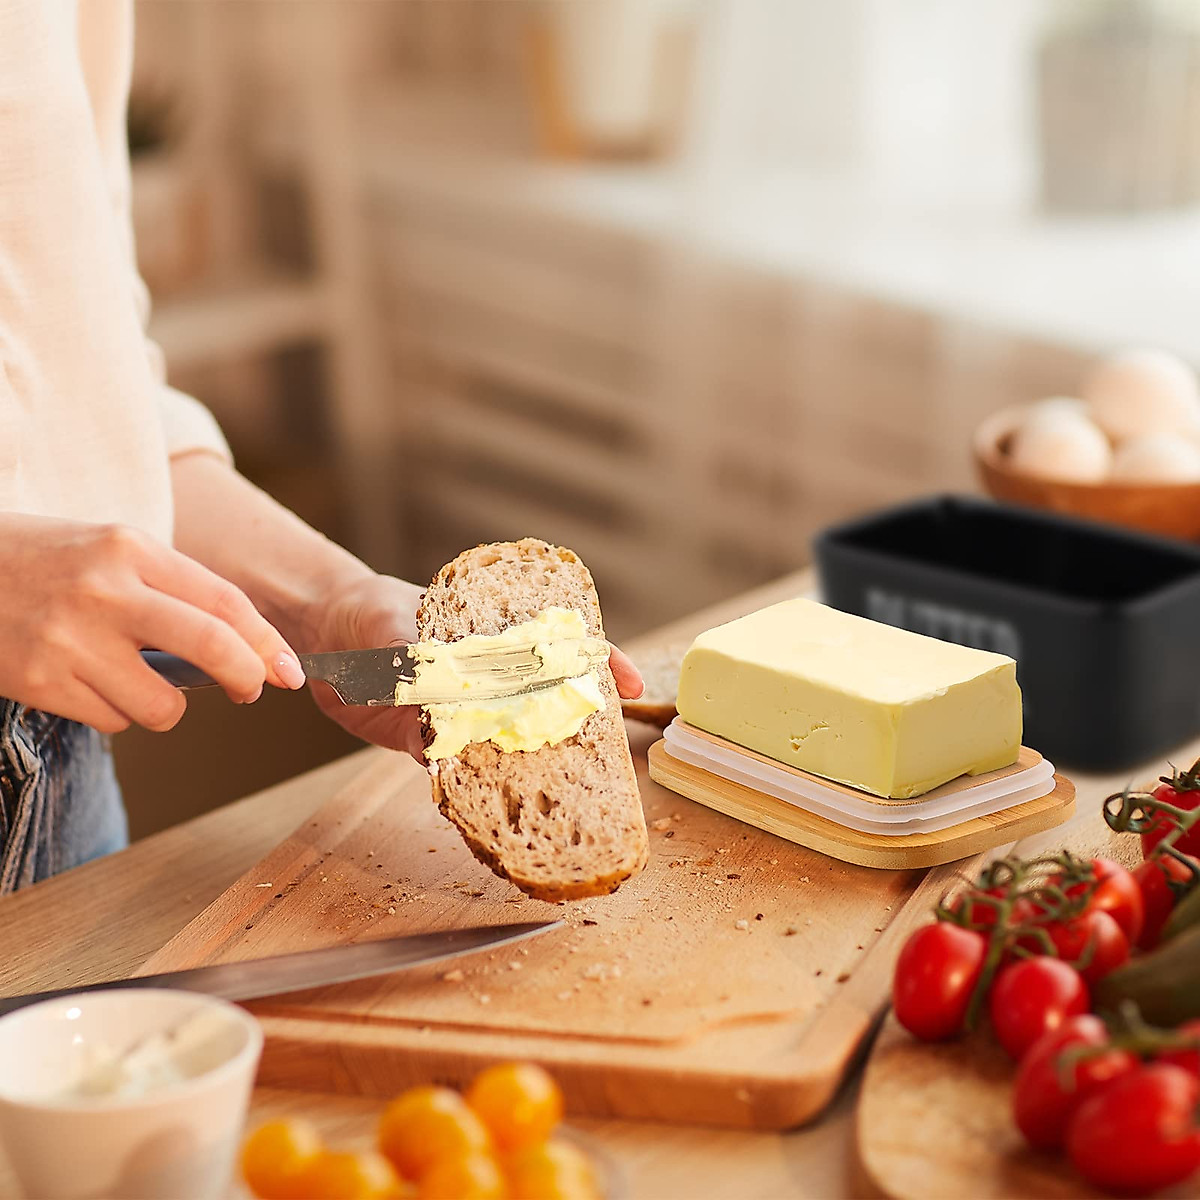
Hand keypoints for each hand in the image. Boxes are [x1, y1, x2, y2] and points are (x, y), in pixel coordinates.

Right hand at [0, 515, 304, 731]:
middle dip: (247, 677)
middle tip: (251, 690)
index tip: (290, 669)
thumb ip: (171, 591)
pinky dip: (117, 713)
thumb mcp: (109, 551)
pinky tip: (91, 683)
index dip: (267, 643)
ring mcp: (71, 640)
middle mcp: (105, 591)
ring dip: (166, 706)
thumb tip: (244, 651)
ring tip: (138, 682)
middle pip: (212, 647)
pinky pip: (114, 721)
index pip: (224, 602)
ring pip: (162, 705)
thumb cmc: (44, 562)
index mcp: (130, 549)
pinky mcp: (42, 682)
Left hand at [307, 573, 644, 760]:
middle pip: (542, 701)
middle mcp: (486, 677)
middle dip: (573, 726)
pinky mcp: (425, 742)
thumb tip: (440, 690)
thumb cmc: (372, 610)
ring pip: (503, 742)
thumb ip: (419, 657)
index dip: (599, 662)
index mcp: (494, 636)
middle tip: (600, 757)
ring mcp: (459, 711)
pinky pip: (454, 768)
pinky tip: (481, 802)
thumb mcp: (395, 622)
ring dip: (522, 764)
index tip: (630, 683)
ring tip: (549, 790)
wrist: (324, 633)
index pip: (558, 645)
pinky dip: (466, 785)